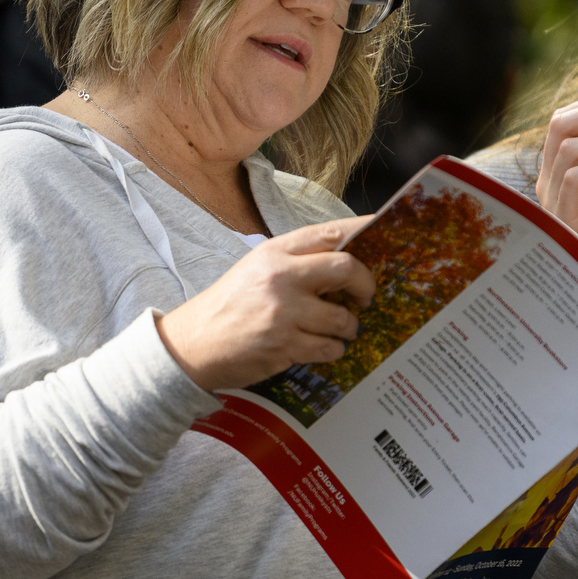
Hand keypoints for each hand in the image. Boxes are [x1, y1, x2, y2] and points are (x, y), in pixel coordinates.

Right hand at [156, 216, 375, 391]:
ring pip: (343, 317)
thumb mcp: (257, 269)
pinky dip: (333, 349)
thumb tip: (347, 262)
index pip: (329, 232)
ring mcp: (283, 313)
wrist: (193, 345)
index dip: (364, 230)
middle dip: (366, 284)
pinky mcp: (284, 346)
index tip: (384, 232)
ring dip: (349, 326)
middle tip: (366, 296)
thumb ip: (297, 262)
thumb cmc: (229, 305)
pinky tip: (323, 346)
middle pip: (345, 268)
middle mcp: (281, 278)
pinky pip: (329, 347)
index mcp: (275, 252)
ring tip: (340, 328)